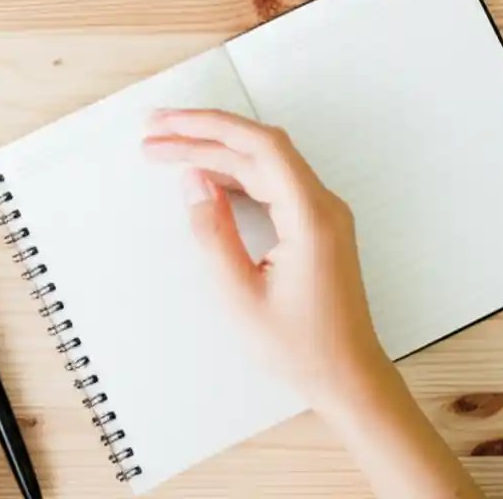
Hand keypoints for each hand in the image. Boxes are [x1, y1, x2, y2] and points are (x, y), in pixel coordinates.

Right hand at [144, 109, 388, 410]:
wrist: (348, 377)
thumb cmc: (302, 347)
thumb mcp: (240, 295)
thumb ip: (214, 233)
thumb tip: (194, 183)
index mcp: (310, 216)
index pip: (258, 146)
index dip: (208, 126)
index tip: (167, 125)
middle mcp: (322, 205)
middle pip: (258, 148)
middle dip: (203, 134)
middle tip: (155, 131)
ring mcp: (322, 214)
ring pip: (264, 164)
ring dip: (216, 152)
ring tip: (169, 150)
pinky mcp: (315, 226)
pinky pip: (273, 184)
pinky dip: (236, 174)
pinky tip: (207, 178)